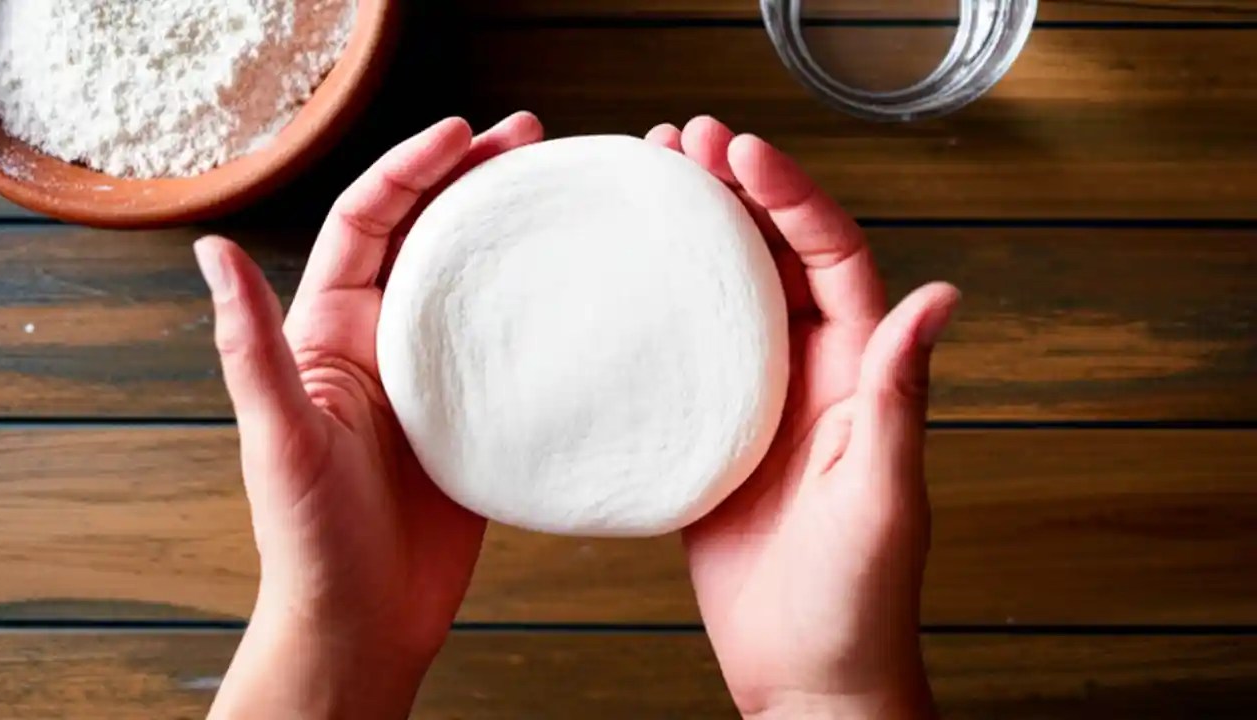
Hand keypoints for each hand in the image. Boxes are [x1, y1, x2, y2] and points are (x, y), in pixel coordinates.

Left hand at [200, 113, 543, 718]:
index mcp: (329, 331)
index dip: (411, 168)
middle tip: (530, 138)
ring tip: (560, 187)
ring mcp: (430, 375)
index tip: (462, 133)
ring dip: (509, 228)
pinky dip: (540, 302)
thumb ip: (251, 347)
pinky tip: (577, 282)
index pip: (368, 223)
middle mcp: (381, 340)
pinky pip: (509, 340)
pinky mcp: (474, 412)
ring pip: (473, 279)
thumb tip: (212, 251)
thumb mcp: (278, 436)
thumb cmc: (309, 539)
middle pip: (429, 234)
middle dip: (472, 178)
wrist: (364, 618)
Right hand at [648, 117, 958, 718]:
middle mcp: (811, 377)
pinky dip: (658, 313)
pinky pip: (685, 358)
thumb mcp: (882, 497)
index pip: (833, 259)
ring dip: (694, 239)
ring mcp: (758, 405)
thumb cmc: (856, 603)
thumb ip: (898, 397)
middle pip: (774, 259)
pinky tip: (622, 286)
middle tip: (681, 144)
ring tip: (648, 186)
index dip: (792, 197)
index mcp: (858, 378)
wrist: (805, 677)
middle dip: (734, 193)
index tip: (744, 152)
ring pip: (727, 298)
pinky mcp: (712, 439)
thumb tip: (938, 295)